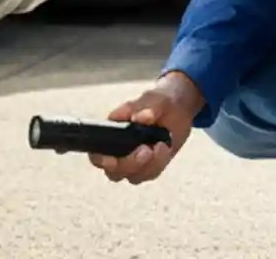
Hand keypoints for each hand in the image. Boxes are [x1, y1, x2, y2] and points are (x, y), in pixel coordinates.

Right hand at [88, 72, 202, 184]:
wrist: (178, 108)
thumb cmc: (158, 101)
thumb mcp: (155, 99)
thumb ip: (146, 107)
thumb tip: (139, 118)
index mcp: (111, 132)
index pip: (97, 153)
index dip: (99, 159)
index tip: (111, 159)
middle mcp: (119, 151)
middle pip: (114, 172)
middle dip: (129, 164)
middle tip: (145, 149)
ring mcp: (134, 161)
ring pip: (134, 176)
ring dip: (148, 165)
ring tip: (161, 145)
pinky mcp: (150, 166)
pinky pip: (151, 173)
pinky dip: (159, 163)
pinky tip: (166, 147)